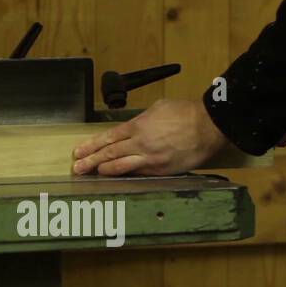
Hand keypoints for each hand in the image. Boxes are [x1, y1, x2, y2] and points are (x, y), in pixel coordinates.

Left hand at [72, 99, 228, 176]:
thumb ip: (141, 120)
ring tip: (91, 173)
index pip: (108, 138)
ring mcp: (150, 160)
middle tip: (77, 167)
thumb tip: (131, 129)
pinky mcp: (161, 171)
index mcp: (138, 126)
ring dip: (104, 170)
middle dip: (91, 160)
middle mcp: (140, 144)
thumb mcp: (158, 108)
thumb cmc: (185, 114)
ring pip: (120, 167)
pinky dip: (125, 175)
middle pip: (109, 154)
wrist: (208, 126)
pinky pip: (138, 174)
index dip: (92, 145)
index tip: (79, 151)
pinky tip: (116, 177)